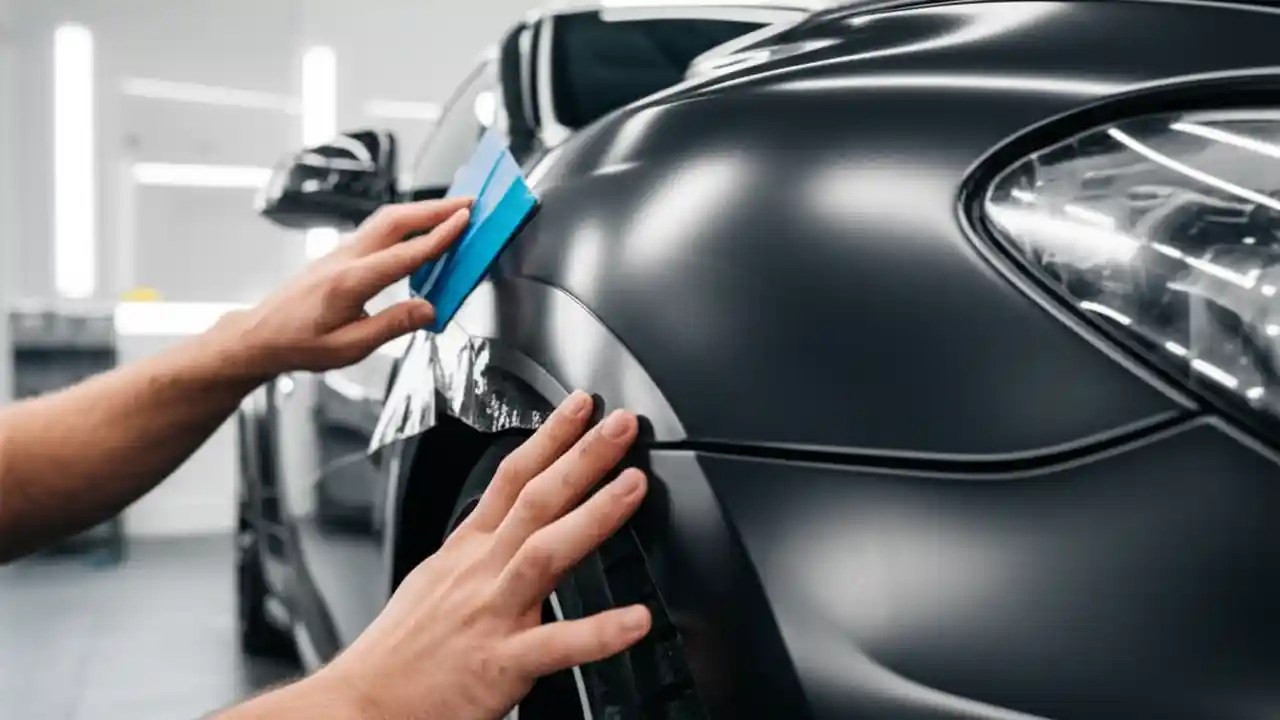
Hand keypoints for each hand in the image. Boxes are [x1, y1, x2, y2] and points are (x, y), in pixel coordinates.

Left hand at [222, 197, 471, 376]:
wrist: (260, 335)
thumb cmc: (299, 344)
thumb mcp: (349, 348)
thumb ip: (391, 326)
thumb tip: (429, 310)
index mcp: (350, 282)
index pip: (405, 253)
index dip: (439, 236)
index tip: (464, 221)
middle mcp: (346, 258)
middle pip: (396, 220)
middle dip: (436, 208)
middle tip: (469, 203)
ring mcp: (341, 252)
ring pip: (386, 220)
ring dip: (421, 211)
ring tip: (452, 210)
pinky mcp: (340, 254)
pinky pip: (378, 229)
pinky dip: (406, 222)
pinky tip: (420, 228)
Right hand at [311, 392, 651, 719]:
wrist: (362, 704)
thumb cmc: (401, 650)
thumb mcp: (435, 580)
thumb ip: (478, 549)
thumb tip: (507, 522)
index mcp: (467, 551)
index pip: (511, 477)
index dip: (549, 436)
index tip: (581, 405)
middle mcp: (481, 572)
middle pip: (536, 499)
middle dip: (582, 456)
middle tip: (621, 423)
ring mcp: (492, 614)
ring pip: (545, 552)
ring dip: (593, 515)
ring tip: (634, 486)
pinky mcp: (500, 663)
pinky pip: (557, 644)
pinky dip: (599, 632)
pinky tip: (636, 620)